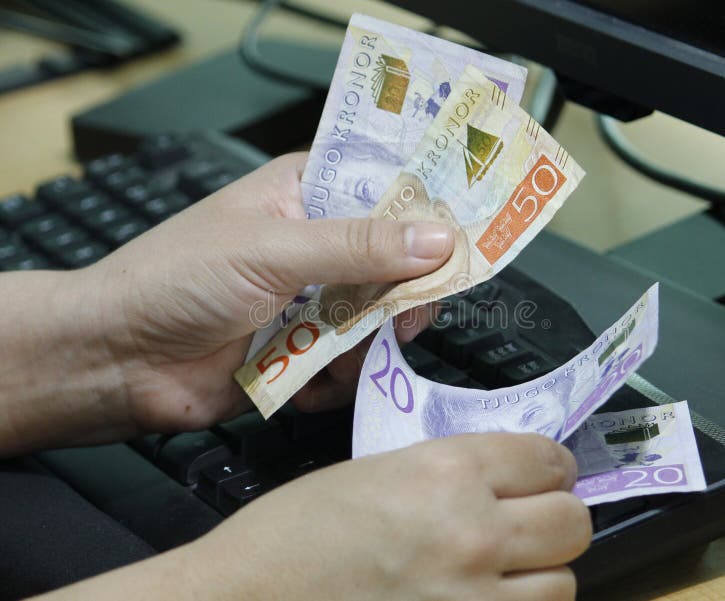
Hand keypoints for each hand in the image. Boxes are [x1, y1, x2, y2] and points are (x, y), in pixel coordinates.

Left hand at [90, 152, 453, 434]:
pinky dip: (337, 379)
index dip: (430, 210)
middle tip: (401, 315)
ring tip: (330, 355)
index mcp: (307, 193)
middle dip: (403, 295)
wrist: (118, 361)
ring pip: (382, 319)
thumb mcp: (272, 251)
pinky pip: (354, 365)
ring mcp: (313, 300)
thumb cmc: (173, 281)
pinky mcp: (305, 351)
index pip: (390, 188)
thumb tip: (437, 239)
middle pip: (399, 262)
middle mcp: (317, 244)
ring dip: (365, 345)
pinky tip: (304, 380)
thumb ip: (358, 246)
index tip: (465, 236)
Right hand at [184, 433, 590, 600]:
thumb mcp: (379, 473)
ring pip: (563, 585)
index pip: (548, 459)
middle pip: (573, 522)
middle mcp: (474, 533)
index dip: (549, 467)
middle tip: (524, 525)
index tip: (541, 477)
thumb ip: (452, 474)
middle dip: (553, 519)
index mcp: (447, 472)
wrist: (248, 597)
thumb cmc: (297, 529)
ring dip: (537, 576)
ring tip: (499, 574)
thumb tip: (507, 483)